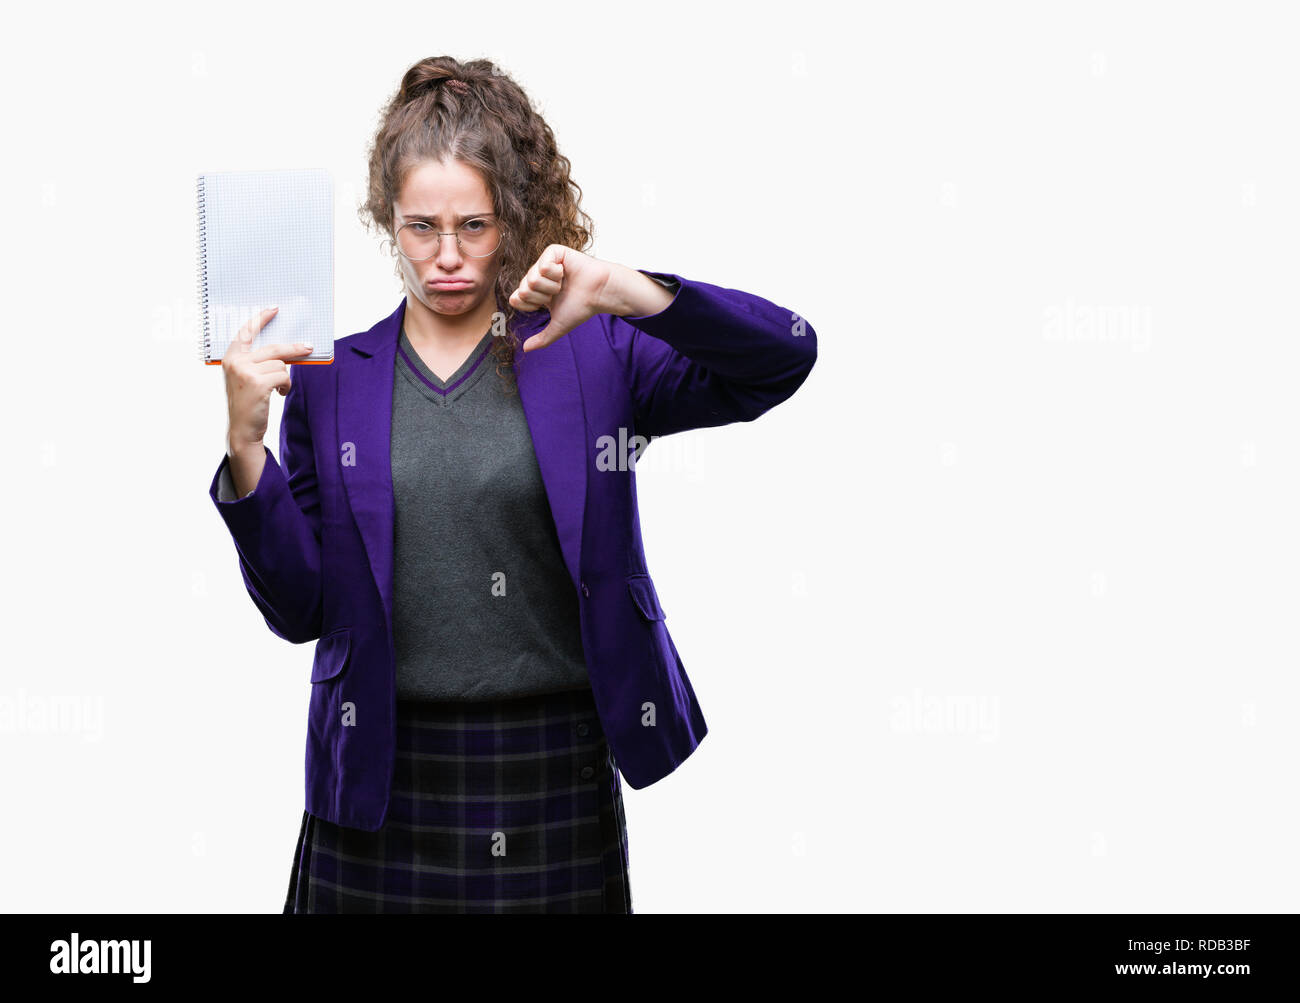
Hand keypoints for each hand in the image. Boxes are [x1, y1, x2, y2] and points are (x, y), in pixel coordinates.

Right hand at [221, 307, 313, 454]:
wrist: (242, 429)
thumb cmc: (247, 403)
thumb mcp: (246, 378)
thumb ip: (257, 362)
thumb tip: (285, 351)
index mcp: (230, 357)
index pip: (246, 332)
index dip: (261, 319)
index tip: (274, 309)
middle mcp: (235, 362)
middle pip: (274, 348)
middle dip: (294, 349)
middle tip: (309, 347)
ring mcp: (245, 371)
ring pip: (281, 364)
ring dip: (284, 378)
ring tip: (277, 389)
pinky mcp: (257, 383)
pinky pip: (284, 376)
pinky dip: (285, 386)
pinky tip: (278, 394)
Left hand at [508, 245, 613, 351]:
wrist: (598, 293)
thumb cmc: (581, 307)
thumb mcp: (558, 326)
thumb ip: (542, 338)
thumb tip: (526, 349)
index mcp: (536, 291)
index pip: (516, 299)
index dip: (531, 305)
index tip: (548, 304)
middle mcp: (537, 275)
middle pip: (523, 290)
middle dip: (543, 296)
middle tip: (558, 293)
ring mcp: (544, 262)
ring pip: (532, 278)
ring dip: (551, 286)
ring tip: (564, 283)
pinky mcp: (553, 252)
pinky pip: (544, 265)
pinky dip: (557, 273)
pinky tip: (566, 272)